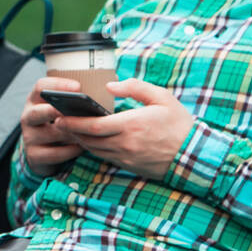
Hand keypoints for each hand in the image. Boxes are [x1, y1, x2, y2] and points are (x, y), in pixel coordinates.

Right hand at [20, 76, 86, 175]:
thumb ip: (81, 96)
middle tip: (71, 110)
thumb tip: (115, 80)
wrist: (45, 153)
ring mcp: (30, 137)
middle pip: (37, 112)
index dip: (57, 85)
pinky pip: (54, 153)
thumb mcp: (65, 109)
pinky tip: (82, 147)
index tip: (77, 86)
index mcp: (36, 100)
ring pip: (49, 134)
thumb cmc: (62, 124)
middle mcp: (29, 117)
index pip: (40, 87)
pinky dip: (69, 151)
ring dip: (69, 133)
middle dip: (53, 111)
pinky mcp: (34, 155)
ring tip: (85, 131)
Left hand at [54, 78, 194, 181]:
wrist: (195, 155)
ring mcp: (126, 157)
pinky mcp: (128, 165)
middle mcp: (125, 144)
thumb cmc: (179, 123)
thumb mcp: (161, 97)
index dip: (73, 122)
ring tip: (68, 129)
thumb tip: (110, 85)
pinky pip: (104, 157)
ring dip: (79, 140)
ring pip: (94, 150)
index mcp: (132, 125)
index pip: (93, 126)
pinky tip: (87, 139)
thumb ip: (134, 87)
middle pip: (88, 139)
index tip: (60, 115)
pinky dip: (92, 148)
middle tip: (56, 122)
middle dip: (70, 131)